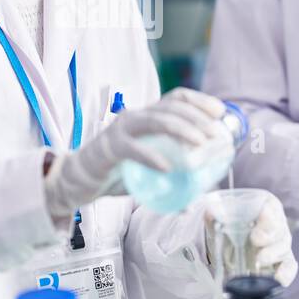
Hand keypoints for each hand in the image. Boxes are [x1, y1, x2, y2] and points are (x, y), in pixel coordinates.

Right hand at [43, 88, 228, 221]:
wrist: (78, 181)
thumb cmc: (114, 174)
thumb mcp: (145, 174)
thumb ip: (166, 183)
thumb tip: (192, 201)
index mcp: (146, 117)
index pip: (176, 98)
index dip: (200, 101)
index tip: (220, 113)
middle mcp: (135, 117)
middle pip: (171, 106)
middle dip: (197, 116)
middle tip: (214, 134)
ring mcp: (121, 129)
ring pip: (156, 120)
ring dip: (182, 129)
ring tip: (199, 144)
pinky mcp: (109, 147)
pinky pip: (133, 149)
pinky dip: (152, 157)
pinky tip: (168, 168)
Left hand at [202, 191, 297, 286]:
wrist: (225, 246)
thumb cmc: (226, 227)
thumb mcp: (217, 220)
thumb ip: (214, 216)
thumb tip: (210, 213)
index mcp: (263, 206)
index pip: (271, 207)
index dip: (266, 218)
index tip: (256, 232)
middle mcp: (276, 223)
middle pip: (280, 228)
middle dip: (269, 237)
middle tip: (256, 243)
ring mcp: (280, 243)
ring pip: (284, 247)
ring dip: (273, 254)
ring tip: (258, 261)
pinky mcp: (282, 262)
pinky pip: (289, 266)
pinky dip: (286, 273)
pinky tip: (278, 279)